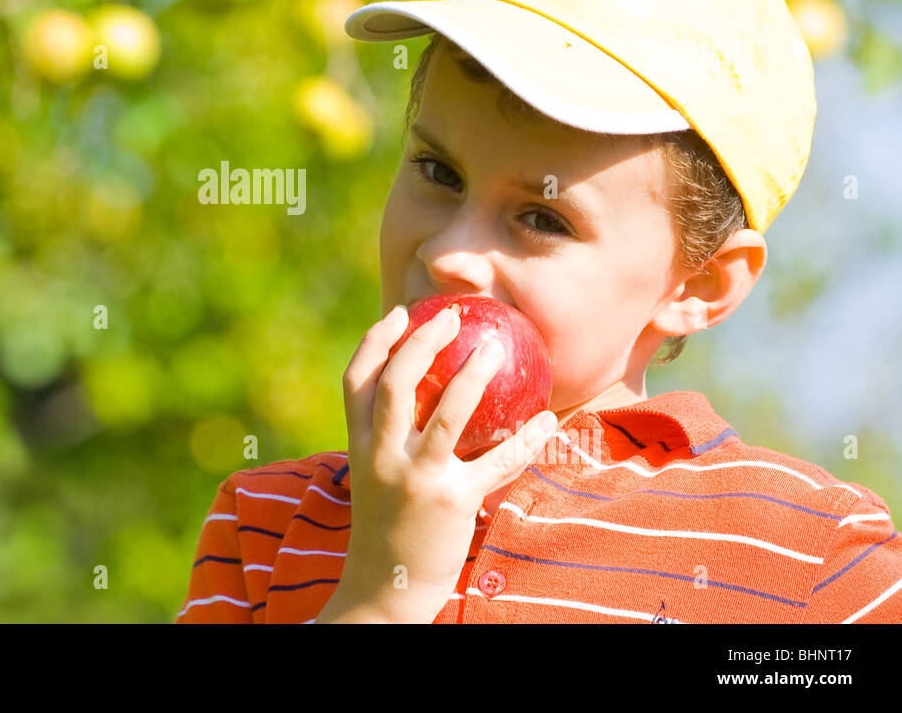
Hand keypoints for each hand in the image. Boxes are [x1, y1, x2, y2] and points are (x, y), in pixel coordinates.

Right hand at [332, 303, 557, 622]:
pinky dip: (525, 439)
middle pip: (395, 383)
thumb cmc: (387, 528)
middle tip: (453, 318)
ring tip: (494, 347)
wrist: (384, 590)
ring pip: (445, 414)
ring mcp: (414, 478)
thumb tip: (426, 397)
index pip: (356, 379)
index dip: (377, 340)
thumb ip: (390, 440)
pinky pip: (494, 462)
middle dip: (422, 342)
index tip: (401, 313)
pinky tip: (548, 419)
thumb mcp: (376, 478)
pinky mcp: (450, 502)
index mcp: (358, 445)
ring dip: (472, 375)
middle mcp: (380, 456)